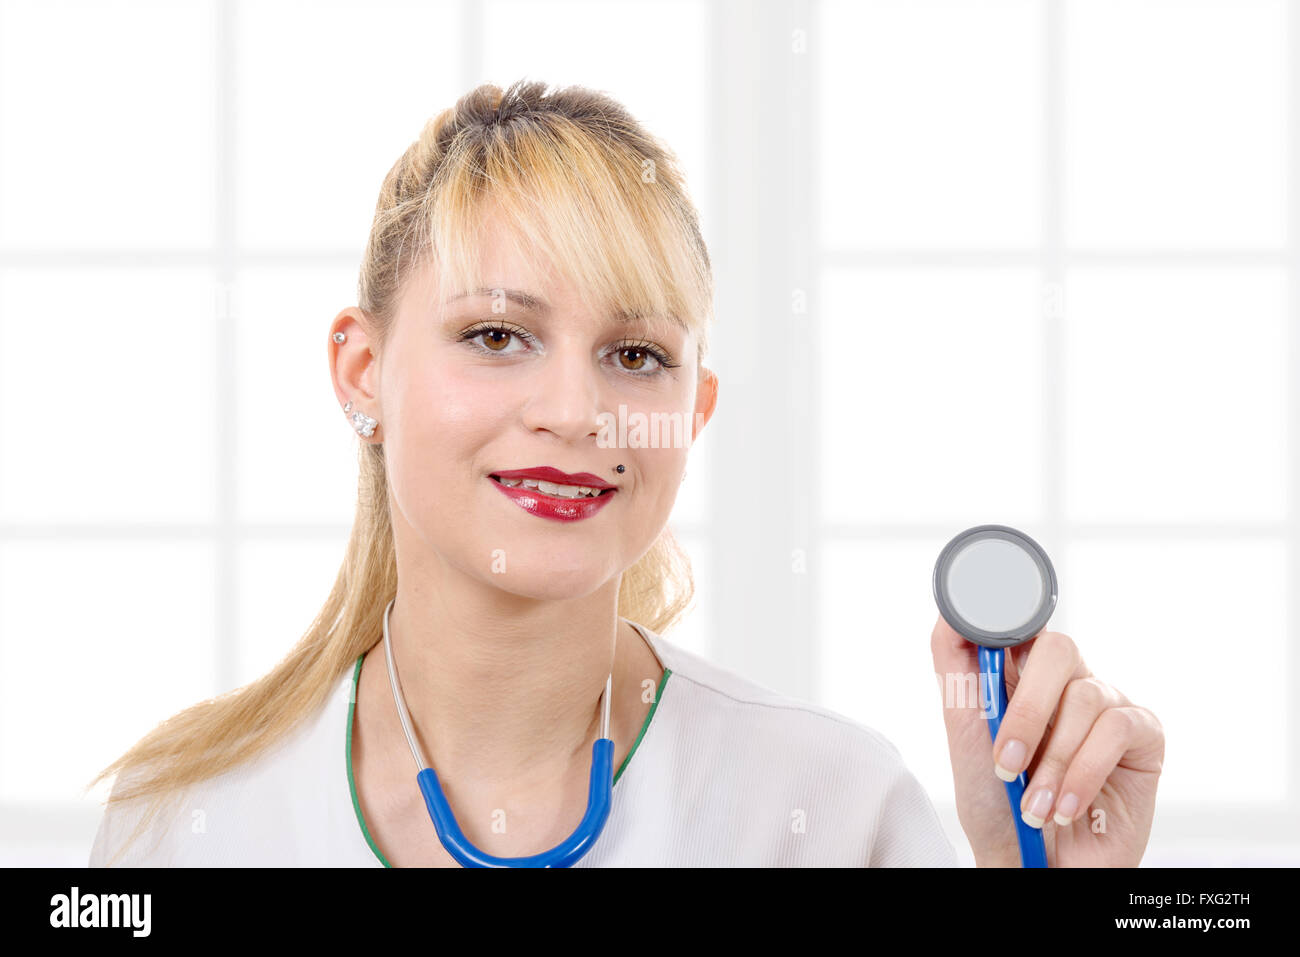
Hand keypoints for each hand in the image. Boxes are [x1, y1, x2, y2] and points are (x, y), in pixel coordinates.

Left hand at [930, 615, 1164, 866]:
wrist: (1030, 865)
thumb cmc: (996, 804)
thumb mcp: (964, 734)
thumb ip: (957, 672)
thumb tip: (951, 615)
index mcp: (1022, 674)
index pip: (1021, 625)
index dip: (1006, 626)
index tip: (984, 657)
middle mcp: (1068, 682)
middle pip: (1058, 649)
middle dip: (1026, 709)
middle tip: (1005, 762)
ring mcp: (1108, 705)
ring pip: (1084, 697)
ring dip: (1052, 762)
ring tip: (1034, 805)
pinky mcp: (1144, 735)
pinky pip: (1117, 729)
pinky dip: (1084, 772)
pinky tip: (1065, 806)